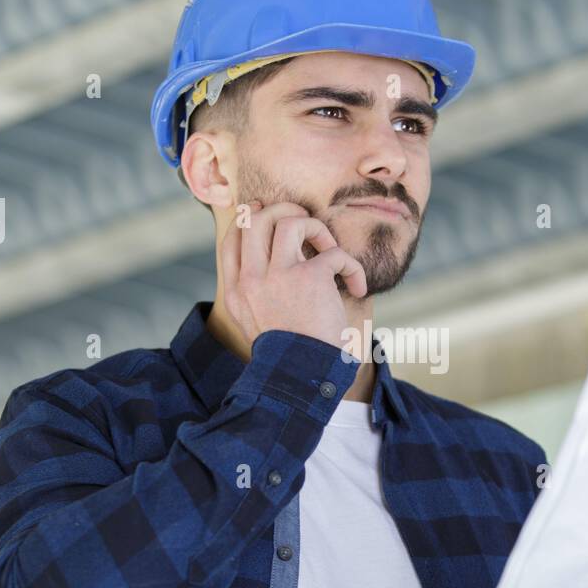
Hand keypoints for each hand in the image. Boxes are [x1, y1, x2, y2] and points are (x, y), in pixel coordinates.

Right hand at [219, 199, 366, 349]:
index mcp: (237, 291)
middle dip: (281, 210)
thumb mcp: (255, 325)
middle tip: (303, 221)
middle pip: (254, 219)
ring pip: (289, 220)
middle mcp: (252, 279)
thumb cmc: (288, 355)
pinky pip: (334, 253)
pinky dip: (352, 268)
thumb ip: (255, 294)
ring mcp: (278, 276)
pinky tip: (356, 288)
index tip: (267, 214)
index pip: (231, 240)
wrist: (302, 377)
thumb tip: (267, 264)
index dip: (250, 219)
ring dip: (316, 227)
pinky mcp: (310, 278)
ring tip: (329, 249)